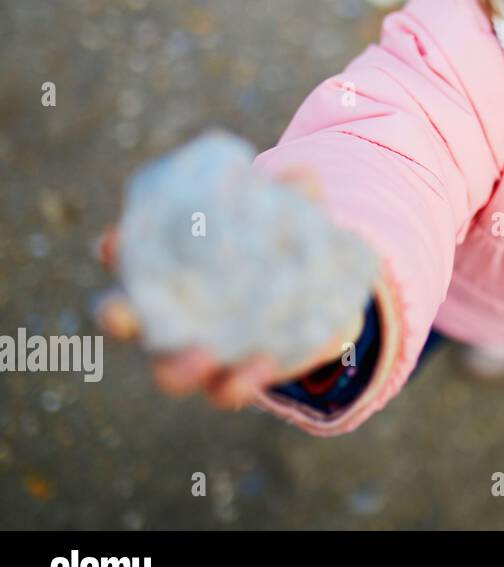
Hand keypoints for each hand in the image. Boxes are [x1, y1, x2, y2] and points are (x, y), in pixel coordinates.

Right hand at [93, 166, 364, 410]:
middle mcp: (176, 314)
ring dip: (179, 366)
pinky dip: (240, 381)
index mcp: (177, 265)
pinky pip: (227, 389)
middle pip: (129, 322)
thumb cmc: (289, 245)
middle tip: (120, 311)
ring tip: (202, 355)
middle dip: (119, 317)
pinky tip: (261, 365)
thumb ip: (294, 195)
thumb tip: (300, 177)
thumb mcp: (294, 215)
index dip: (116, 248)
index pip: (132, 254)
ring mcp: (201, 351)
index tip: (114, 242)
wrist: (327, 303)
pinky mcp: (236, 376)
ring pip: (170, 371)